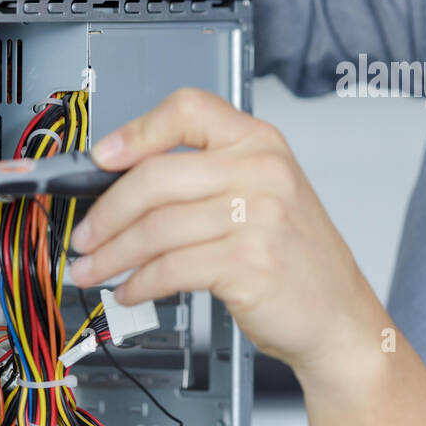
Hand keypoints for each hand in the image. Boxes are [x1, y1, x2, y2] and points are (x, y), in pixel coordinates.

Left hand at [66, 87, 385, 381]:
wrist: (341, 316)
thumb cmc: (298, 259)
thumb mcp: (266, 194)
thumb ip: (209, 176)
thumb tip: (123, 183)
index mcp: (262, 143)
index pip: (188, 110)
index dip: (137, 130)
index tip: (103, 157)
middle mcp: (262, 172)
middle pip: (156, 176)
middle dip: (106, 212)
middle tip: (84, 234)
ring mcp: (258, 217)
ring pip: (156, 228)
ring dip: (113, 255)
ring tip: (95, 269)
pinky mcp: (248, 264)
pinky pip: (171, 269)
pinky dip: (139, 283)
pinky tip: (132, 289)